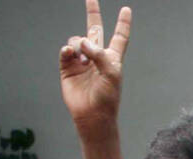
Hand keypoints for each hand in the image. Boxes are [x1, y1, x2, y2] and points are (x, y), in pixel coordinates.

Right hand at [59, 0, 131, 133]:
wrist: (92, 114)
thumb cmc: (107, 97)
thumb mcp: (111, 74)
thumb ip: (100, 54)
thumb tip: (82, 41)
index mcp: (112, 58)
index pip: (119, 37)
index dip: (122, 23)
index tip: (126, 10)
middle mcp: (97, 56)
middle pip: (94, 30)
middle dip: (92, 13)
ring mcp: (82, 61)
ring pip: (77, 39)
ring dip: (79, 44)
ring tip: (83, 60)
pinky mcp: (68, 67)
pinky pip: (66, 51)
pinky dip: (68, 50)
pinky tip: (71, 54)